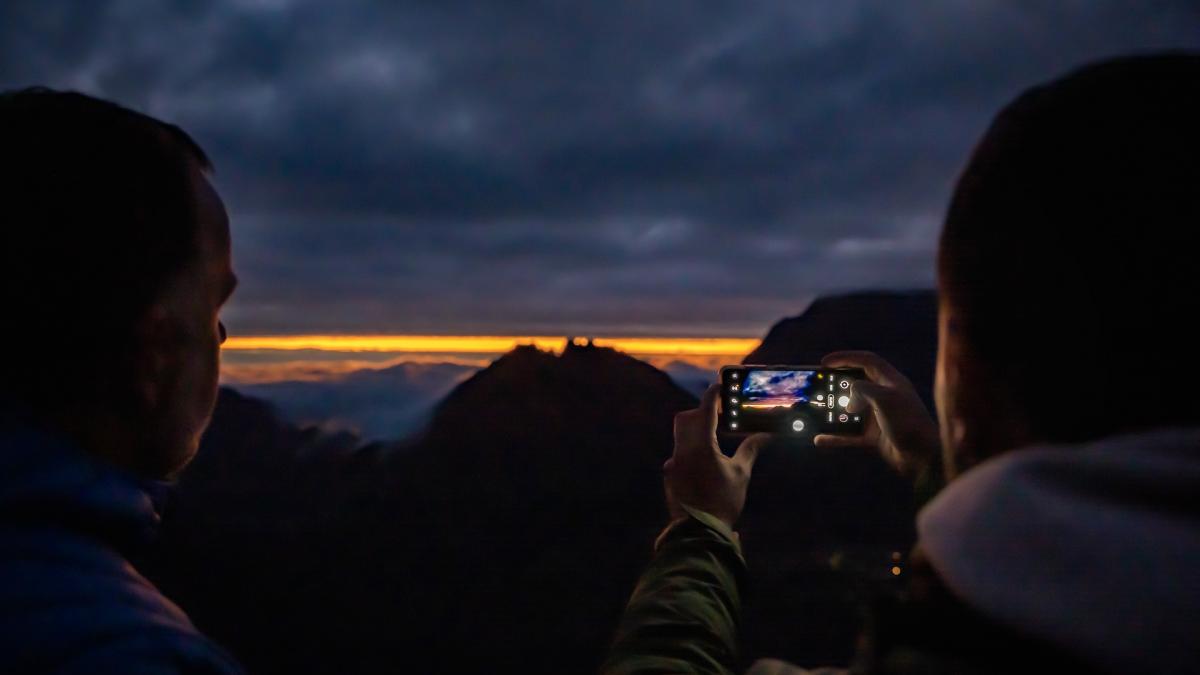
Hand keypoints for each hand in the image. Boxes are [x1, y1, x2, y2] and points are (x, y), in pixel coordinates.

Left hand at [664, 384, 769, 528]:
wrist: (699, 532)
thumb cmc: (723, 502)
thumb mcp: (740, 474)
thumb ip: (750, 449)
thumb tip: (766, 434)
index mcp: (701, 446)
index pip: (705, 410)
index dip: (713, 395)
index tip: (720, 386)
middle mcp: (682, 450)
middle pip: (686, 418)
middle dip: (700, 412)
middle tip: (718, 414)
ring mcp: (673, 462)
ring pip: (681, 435)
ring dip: (695, 431)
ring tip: (714, 439)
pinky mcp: (670, 474)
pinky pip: (679, 453)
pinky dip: (691, 450)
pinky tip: (705, 463)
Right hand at [813, 351, 938, 478]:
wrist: (922, 457)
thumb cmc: (908, 423)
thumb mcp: (884, 398)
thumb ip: (862, 390)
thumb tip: (849, 402)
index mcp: (891, 381)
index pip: (867, 361)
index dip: (846, 358)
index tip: (825, 362)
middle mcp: (884, 396)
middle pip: (856, 383)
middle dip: (836, 383)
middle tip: (818, 384)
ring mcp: (878, 416)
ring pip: (850, 409)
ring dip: (833, 410)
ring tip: (817, 409)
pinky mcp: (874, 436)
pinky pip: (849, 435)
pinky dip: (835, 436)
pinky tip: (820, 439)